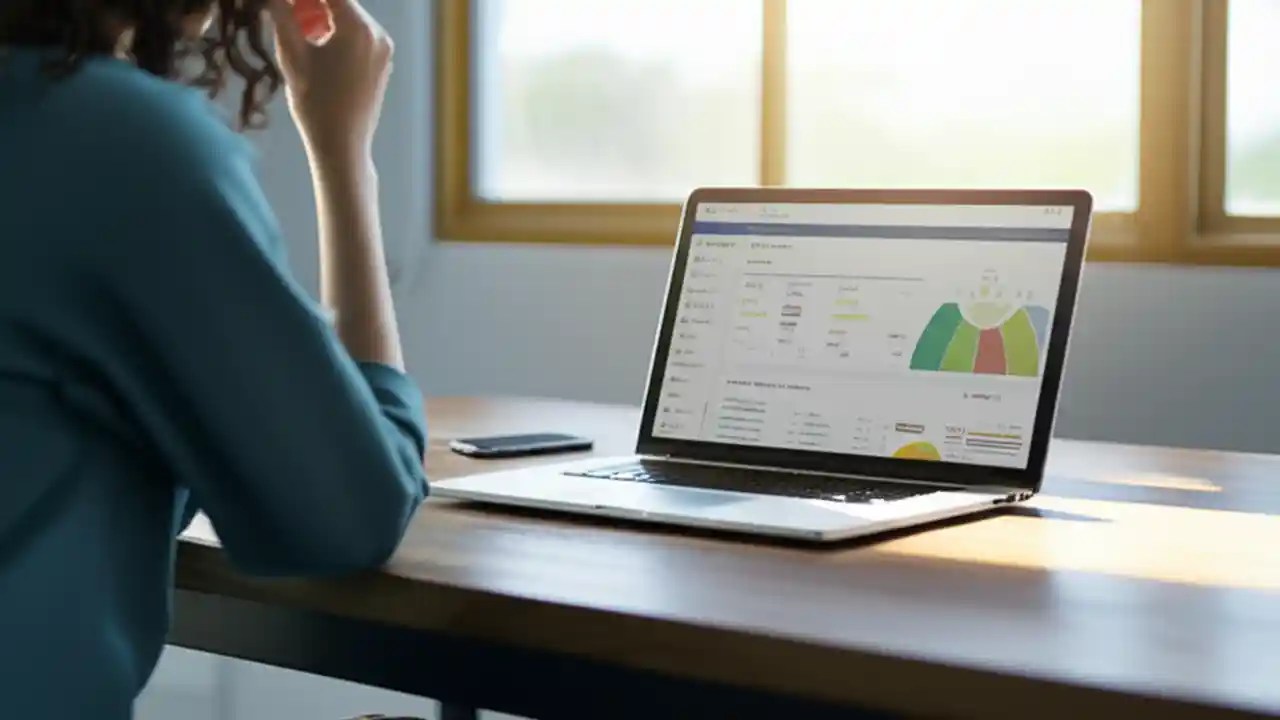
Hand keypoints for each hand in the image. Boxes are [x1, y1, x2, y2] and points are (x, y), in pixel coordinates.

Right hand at [268, 0, 393, 160]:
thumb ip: (282, 14)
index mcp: (359, 27)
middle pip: (341, 1)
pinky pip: (359, 35)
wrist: (342, 144)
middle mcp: (378, 33)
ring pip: (350, 18)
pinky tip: (318, 47)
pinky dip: (338, 33)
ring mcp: (384, 49)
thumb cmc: (314, 102)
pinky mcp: (382, 63)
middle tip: (288, 12)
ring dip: (324, 16)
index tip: (289, 3)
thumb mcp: (292, 54)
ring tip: (299, 30)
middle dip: (313, 3)